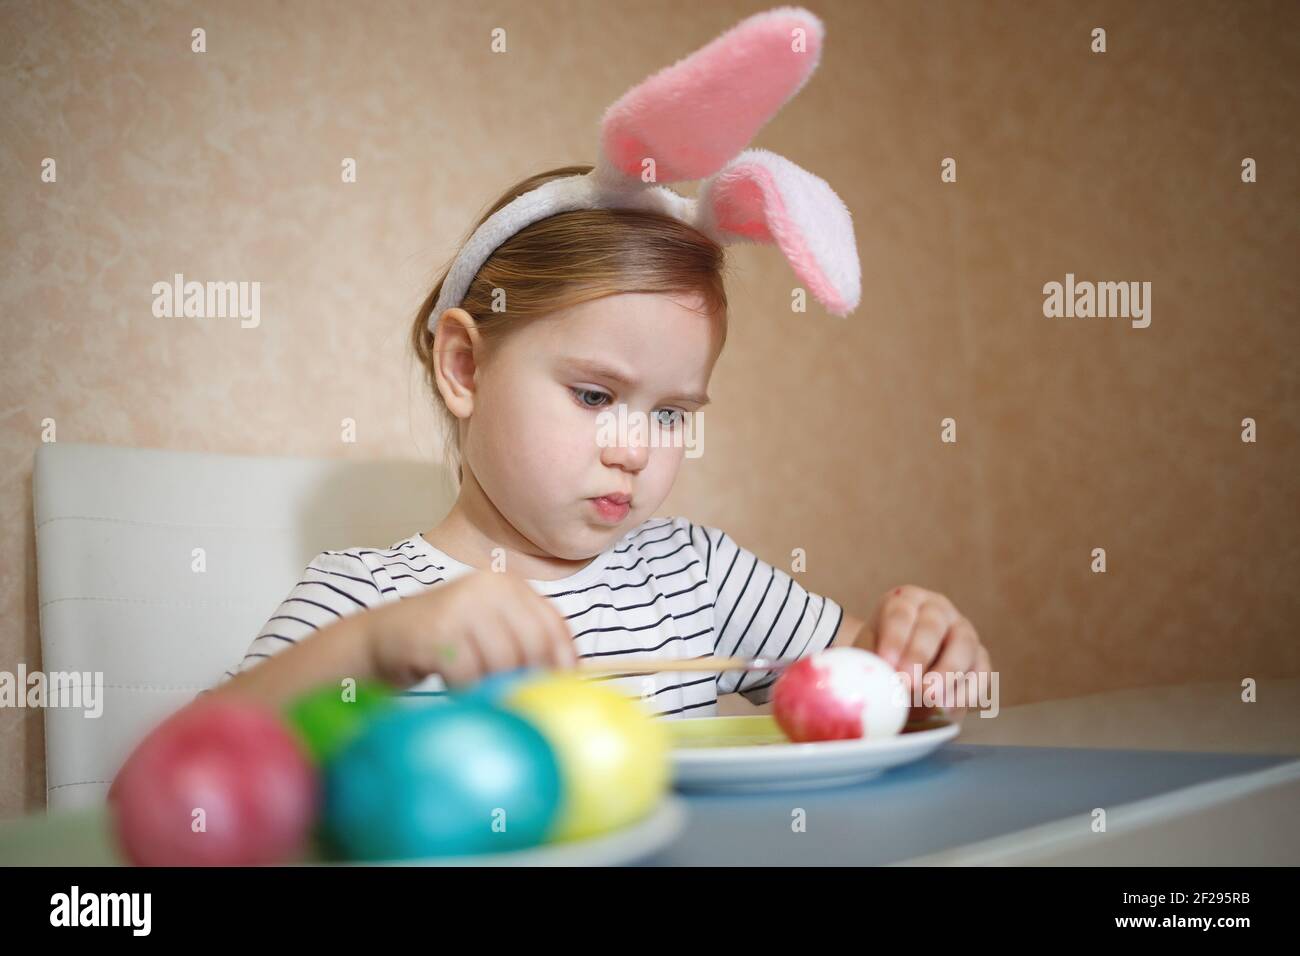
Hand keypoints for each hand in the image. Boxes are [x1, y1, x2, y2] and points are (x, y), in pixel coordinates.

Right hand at [366, 570, 577, 688]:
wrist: (382, 637)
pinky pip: (470, 675)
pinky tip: (453, 685)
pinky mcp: (438, 631)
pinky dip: (465, 690)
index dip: (562, 660)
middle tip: (512, 696)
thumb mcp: (491, 627)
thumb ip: (526, 639)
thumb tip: (568, 675)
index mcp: (509, 585)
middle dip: (527, 677)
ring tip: (475, 686)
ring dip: (491, 685)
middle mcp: (489, 587)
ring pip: (503, 662)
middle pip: (533, 644)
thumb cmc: (445, 640)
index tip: (559, 687)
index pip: (553, 624)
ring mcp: (462, 606)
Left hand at [867, 585, 989, 721]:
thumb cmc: (881, 655)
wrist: (902, 668)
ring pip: (964, 645)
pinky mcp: (979, 657)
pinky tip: (949, 709)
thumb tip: (872, 684)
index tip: (887, 664)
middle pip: (933, 626)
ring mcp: (963, 631)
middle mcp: (938, 609)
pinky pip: (981, 672)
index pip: (900, 614)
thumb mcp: (869, 653)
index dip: (895, 639)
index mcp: (905, 600)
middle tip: (908, 683)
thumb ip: (871, 665)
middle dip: (920, 655)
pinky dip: (967, 691)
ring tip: (930, 698)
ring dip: (947, 673)